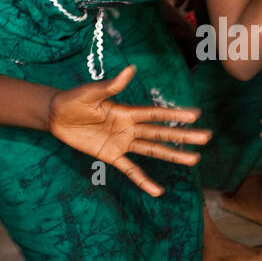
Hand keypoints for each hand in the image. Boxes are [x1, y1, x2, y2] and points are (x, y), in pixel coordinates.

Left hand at [47, 65, 210, 196]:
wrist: (56, 116)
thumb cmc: (72, 100)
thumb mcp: (90, 92)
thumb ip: (111, 85)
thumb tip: (131, 70)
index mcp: (126, 111)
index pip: (156, 114)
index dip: (175, 114)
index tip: (196, 114)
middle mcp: (129, 128)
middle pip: (160, 133)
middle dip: (183, 136)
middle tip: (206, 138)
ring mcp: (121, 143)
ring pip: (152, 151)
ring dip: (173, 155)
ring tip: (194, 160)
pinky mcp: (110, 156)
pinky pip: (130, 170)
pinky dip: (143, 180)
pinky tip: (158, 190)